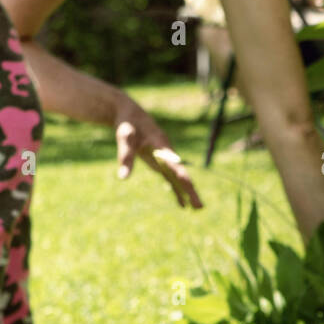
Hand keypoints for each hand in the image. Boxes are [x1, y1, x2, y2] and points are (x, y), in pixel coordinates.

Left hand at [113, 95, 202, 209]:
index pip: (174, 163)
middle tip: (200, 206)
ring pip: (179, 178)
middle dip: (190, 190)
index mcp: (162, 145)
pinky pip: (171, 178)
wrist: (131, 114)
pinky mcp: (161, 162)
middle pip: (182, 174)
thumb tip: (123, 178)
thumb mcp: (125, 138)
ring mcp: (166, 158)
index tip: (189, 186)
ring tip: (197, 209)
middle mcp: (168, 153)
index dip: (181, 175)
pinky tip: (182, 204)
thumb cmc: (127, 124)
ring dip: (188, 193)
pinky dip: (177, 190)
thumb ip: (126, 157)